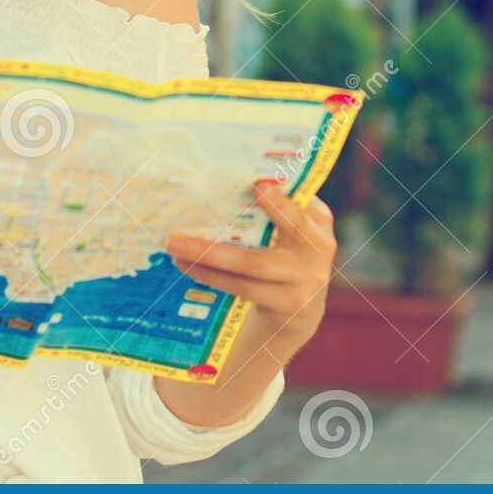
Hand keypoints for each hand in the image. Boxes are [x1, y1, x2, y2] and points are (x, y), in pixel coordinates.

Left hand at [165, 181, 336, 361]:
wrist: (300, 311)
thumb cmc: (285, 255)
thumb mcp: (292, 231)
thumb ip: (274, 208)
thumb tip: (220, 182)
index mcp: (318, 218)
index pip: (299, 201)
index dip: (280, 196)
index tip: (257, 184)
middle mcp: (318, 247)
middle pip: (284, 229)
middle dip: (247, 218)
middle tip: (202, 211)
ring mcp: (307, 279)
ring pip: (253, 263)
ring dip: (209, 253)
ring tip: (175, 244)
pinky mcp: (288, 305)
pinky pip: (243, 287)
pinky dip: (212, 275)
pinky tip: (186, 265)